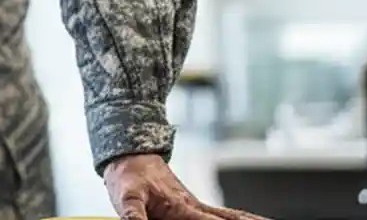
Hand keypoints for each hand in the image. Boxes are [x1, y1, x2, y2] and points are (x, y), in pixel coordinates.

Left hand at [103, 154, 271, 219]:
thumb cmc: (128, 176)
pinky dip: (241, 218)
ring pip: (233, 217)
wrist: (129, 153)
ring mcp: (196, 206)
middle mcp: (195, 207)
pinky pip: (223, 214)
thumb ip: (133, 216)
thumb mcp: (125, 197)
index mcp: (181, 208)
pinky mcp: (193, 207)